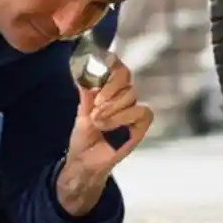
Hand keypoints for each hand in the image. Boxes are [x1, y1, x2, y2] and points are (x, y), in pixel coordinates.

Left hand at [67, 54, 153, 172]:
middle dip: (110, 88)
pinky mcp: (141, 125)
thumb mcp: (81, 111)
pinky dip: (124, 116)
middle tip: (96, 103)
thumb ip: (86, 93)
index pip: (117, 68)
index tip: (107, 61)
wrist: (86, 161)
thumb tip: (82, 72)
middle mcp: (123, 96)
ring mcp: (133, 110)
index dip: (113, 62)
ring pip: (131, 95)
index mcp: (109, 90)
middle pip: (125, 77)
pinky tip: (111, 125)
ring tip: (97, 121)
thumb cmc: (84, 136)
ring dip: (112, 108)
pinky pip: (140, 111)